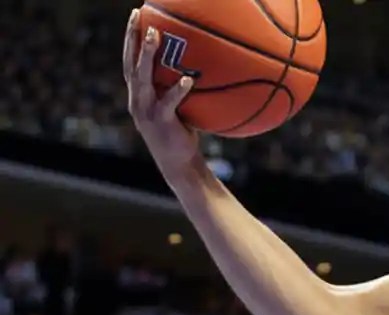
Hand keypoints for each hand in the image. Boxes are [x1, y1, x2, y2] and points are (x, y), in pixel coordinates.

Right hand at [124, 9, 198, 171]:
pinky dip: (177, 91)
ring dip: (147, 56)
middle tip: (137, 15)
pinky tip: (188, 79)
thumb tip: (198, 67)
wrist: (178, 164)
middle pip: (130, 63)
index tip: (135, 16)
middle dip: (131, 38)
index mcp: (138, 95)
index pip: (129, 61)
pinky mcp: (160, 123)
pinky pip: (168, 103)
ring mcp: (145, 111)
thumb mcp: (177, 107)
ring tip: (154, 35)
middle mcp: (137, 100)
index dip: (129, 39)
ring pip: (142, 78)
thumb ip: (179, 89)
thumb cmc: (181, 134)